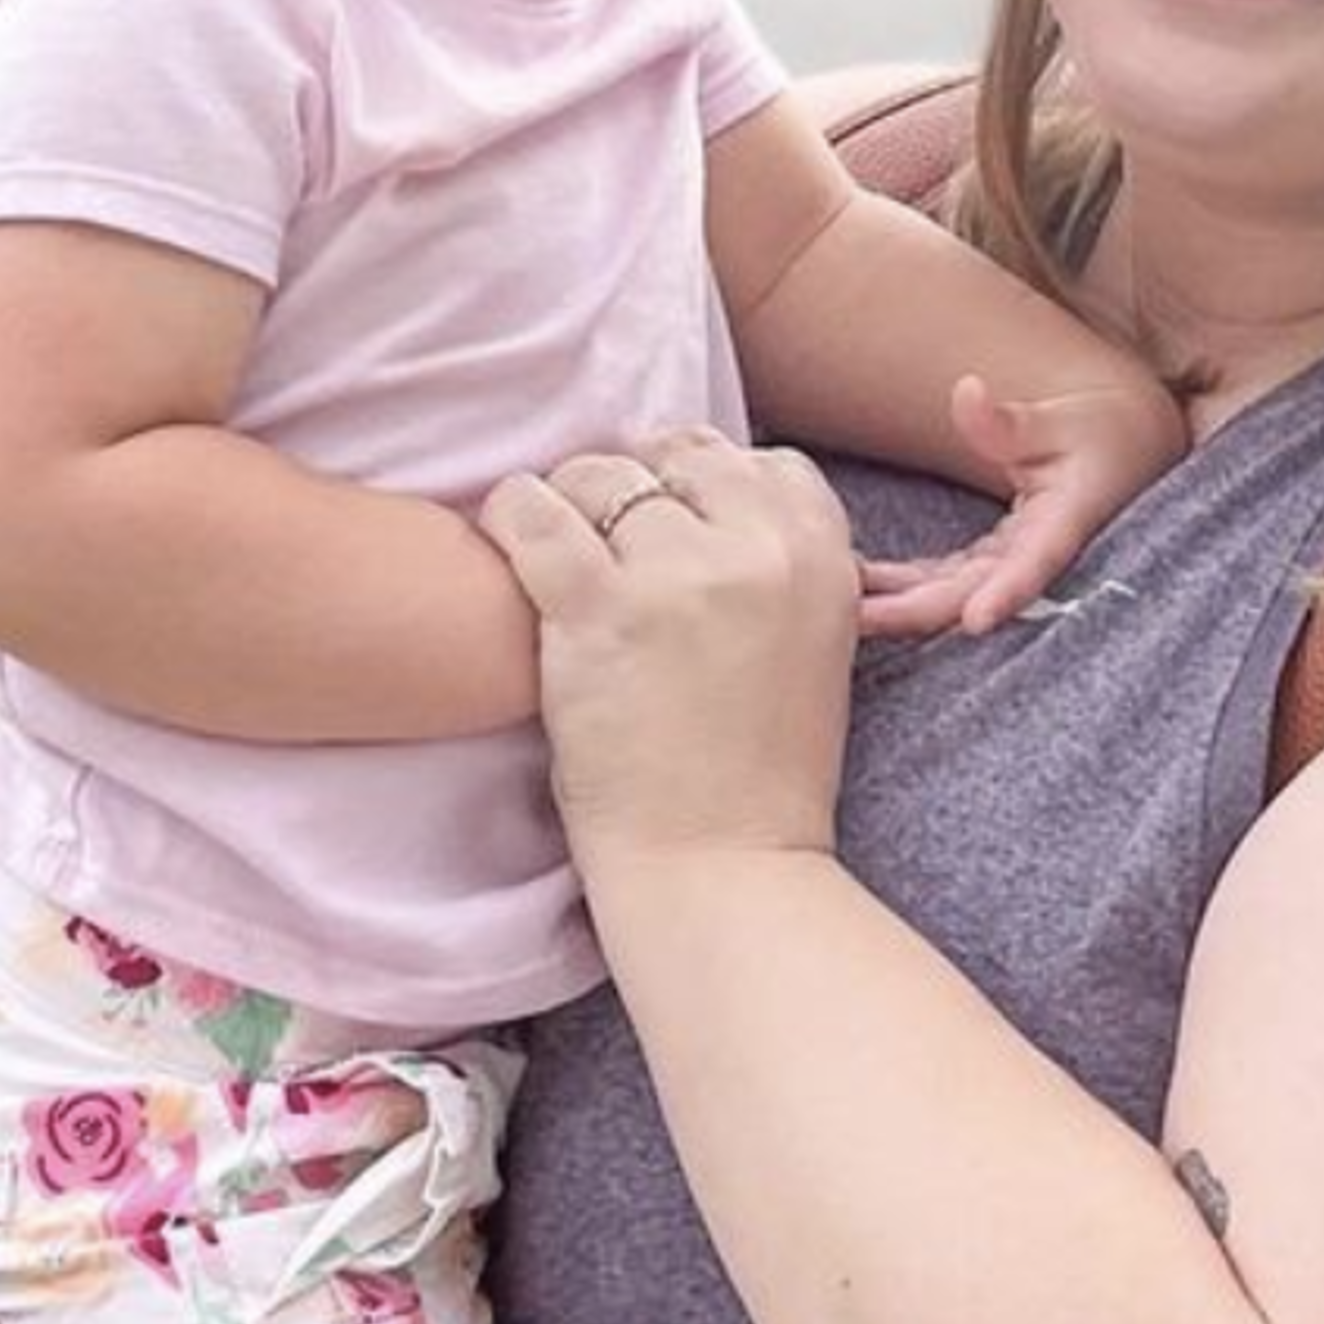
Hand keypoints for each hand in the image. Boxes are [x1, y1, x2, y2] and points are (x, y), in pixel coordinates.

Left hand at [478, 429, 860, 871]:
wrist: (720, 866)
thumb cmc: (758, 774)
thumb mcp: (812, 643)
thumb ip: (777, 564)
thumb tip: (709, 491)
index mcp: (821, 556)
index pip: (757, 461)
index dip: (703, 484)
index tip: (670, 526)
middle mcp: (759, 550)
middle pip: (673, 457)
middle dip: (634, 490)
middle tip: (604, 547)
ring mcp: (678, 577)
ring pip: (600, 478)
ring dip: (570, 506)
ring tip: (556, 559)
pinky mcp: (598, 612)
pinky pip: (533, 514)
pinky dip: (509, 516)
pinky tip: (502, 538)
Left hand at [854, 369, 1187, 637]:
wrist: (1126, 453)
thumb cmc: (1100, 432)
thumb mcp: (1061, 420)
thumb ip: (1011, 420)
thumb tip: (966, 392)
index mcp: (1065, 522)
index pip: (1035, 563)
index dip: (1007, 592)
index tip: (978, 619)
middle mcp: (1037, 554)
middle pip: (972, 594)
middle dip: (913, 611)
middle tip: (853, 618)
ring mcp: (1012, 563)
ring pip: (949, 595)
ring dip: (896, 604)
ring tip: (835, 606)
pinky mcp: (994, 561)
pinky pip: (942, 582)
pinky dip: (901, 587)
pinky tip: (854, 583)